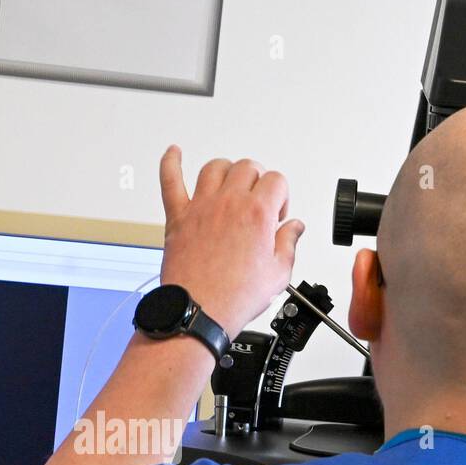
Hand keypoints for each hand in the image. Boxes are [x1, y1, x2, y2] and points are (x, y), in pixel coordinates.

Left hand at [157, 145, 304, 337]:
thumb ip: (289, 244)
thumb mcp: (278, 274)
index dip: (281, 195)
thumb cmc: (233, 297)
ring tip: (232, 185)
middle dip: (258, 180)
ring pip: (215, 168)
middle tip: (258, 201)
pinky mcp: (178, 218)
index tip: (277, 214)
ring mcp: (201, 208)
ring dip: (227, 171)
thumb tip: (294, 228)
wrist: (199, 312)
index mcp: (257, 213)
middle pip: (247, 167)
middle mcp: (229, 203)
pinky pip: (170, 181)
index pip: (277, 180)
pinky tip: (173, 153)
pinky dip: (171, 163)